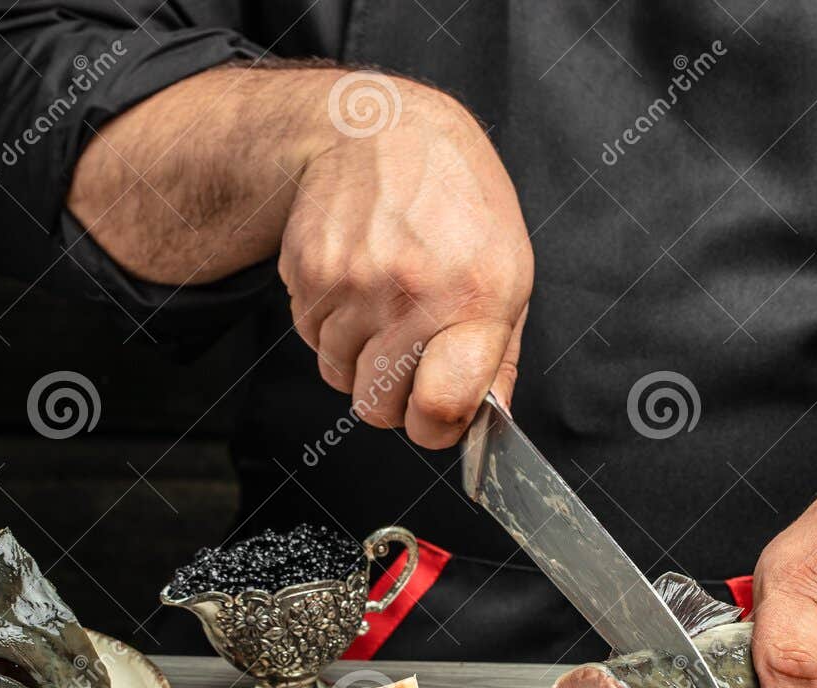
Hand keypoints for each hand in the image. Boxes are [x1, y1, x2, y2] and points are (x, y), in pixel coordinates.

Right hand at [279, 77, 532, 448]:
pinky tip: (356, 285)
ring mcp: (353, 283)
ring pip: (339, 378)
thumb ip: (499, 355)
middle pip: (379, 408)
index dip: (436, 428)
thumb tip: (487, 419)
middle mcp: (410, 292)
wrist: (384, 130)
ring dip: (359, 360)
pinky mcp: (308, 273)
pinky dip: (331, 329)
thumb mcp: (509, 271)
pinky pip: (312, 341)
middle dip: (393, 401)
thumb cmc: (458, 203)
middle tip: (408, 361)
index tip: (437, 417)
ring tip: (384, 307)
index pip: (439, 407)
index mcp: (475, 298)